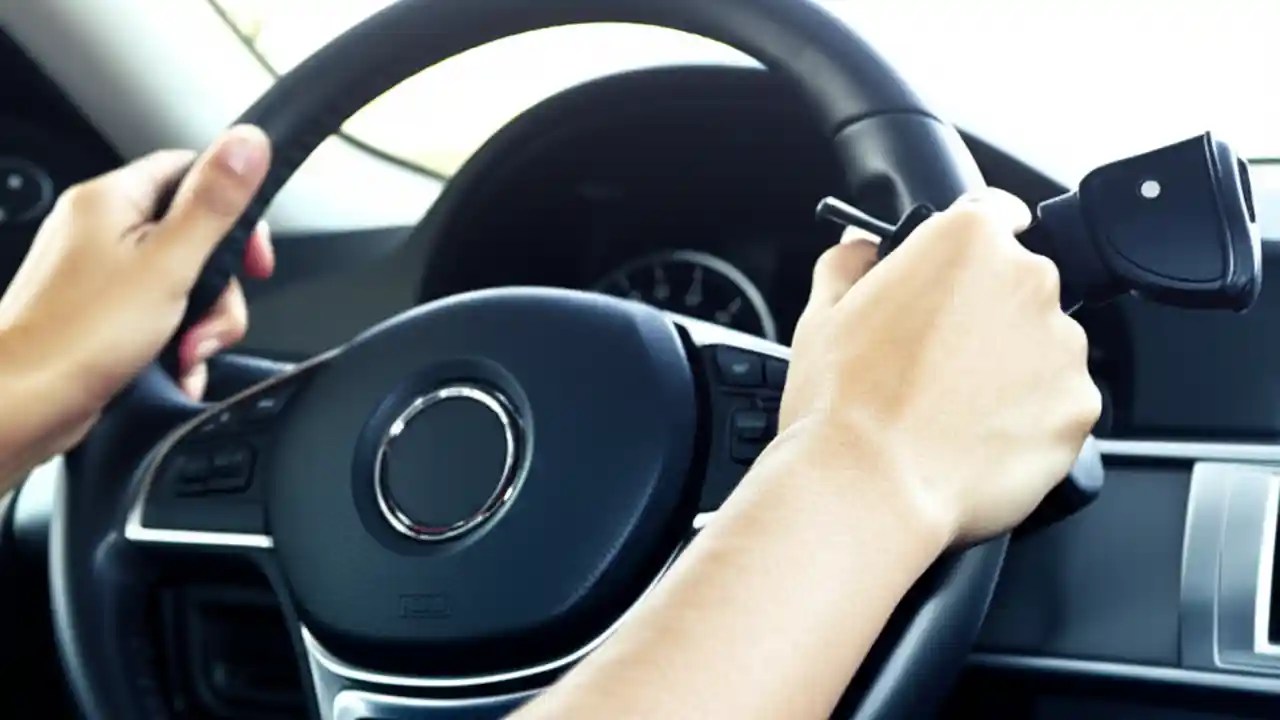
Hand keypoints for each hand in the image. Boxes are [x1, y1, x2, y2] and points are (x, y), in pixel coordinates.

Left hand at [0, 125, 272, 452]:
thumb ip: (213, 203)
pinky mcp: (101, 312)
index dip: (233, 211)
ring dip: (200, 322)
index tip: (250, 255)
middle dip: (218, 287)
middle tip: (210, 317)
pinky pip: (160, 313)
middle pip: (195, 236)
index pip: (191, 172)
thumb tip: (249, 142)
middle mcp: (100, 229)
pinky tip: (172, 364)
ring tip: (185, 350)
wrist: (19, 406)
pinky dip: (176, 341)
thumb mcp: (169, 264)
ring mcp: (99, 273)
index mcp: (111, 200)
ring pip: (183, 280)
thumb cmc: (76, 339)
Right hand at [778, 188, 1099, 544]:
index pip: (993, 212)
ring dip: (1012, 367)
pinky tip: (978, 438)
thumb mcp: (821, 316)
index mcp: (966, 241)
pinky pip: (1060, 402)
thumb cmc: (842, 405)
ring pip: (1044, 345)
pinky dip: (1030, 417)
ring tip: (954, 408)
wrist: (869, 490)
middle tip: (936, 361)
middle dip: (986, 315)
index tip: (957, 275)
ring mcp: (1061, 346)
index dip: (969, 247)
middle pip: (1019, 283)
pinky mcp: (1079, 407)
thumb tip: (859, 249)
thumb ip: (848, 264)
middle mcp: (1027, 280)